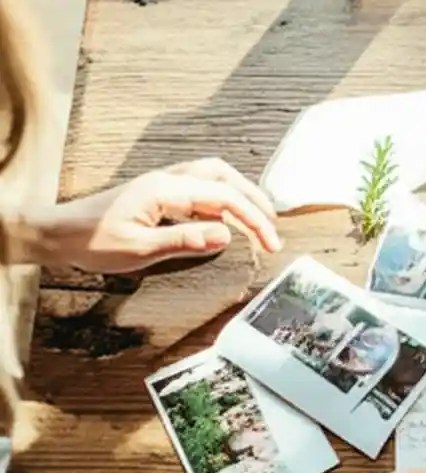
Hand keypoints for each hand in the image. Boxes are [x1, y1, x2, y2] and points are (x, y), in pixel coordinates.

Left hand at [20, 157, 281, 272]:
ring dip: (239, 193)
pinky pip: (199, 185)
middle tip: (272, 227)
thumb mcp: (141, 249)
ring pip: (213, 174)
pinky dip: (221, 197)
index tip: (271, 243)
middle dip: (254, 198)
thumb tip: (227, 235)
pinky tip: (224, 220)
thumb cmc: (92, 242)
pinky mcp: (157, 191)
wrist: (57, 233)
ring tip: (257, 218)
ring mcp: (162, 182)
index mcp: (165, 189)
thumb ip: (186, 240)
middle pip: (224, 175)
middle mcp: (167, 178)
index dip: (253, 219)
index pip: (223, 197)